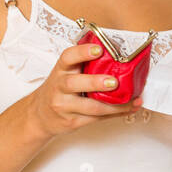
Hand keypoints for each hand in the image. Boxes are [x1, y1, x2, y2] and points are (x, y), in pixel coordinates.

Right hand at [26, 42, 144, 137]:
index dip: (82, 52)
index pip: (67, 58)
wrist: (40, 115)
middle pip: (73, 83)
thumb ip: (85, 66)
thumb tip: (121, 58)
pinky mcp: (72, 122)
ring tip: (131, 101)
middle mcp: (60, 87)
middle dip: (94, 82)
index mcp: (61, 70)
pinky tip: (129, 109)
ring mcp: (64, 106)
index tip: (98, 49)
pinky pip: (97, 119)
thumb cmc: (60, 90)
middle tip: (113, 81)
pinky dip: (115, 113)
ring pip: (90, 107)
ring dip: (114, 105)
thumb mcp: (66, 74)